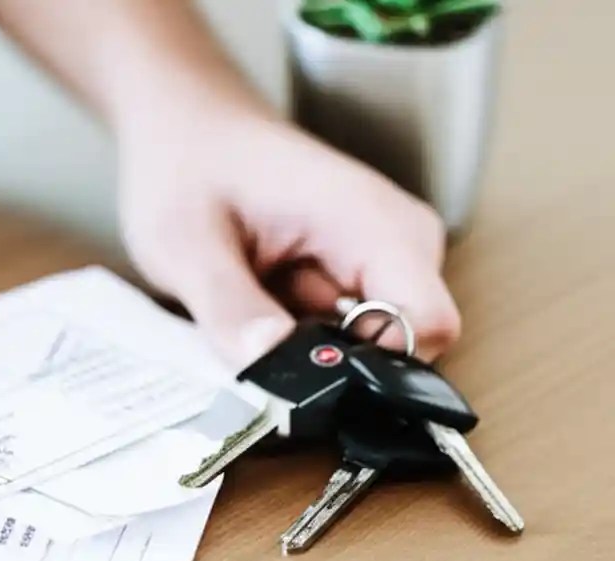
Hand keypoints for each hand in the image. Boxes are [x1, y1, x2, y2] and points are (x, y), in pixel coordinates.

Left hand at [118, 107, 459, 365]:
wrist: (185, 129)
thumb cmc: (187, 167)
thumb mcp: (184, 244)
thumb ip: (230, 309)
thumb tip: (268, 366)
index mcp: (374, 222)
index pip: (429, 328)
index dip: (368, 374)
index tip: (297, 378)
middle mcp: (399, 241)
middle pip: (398, 351)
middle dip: (322, 365)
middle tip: (250, 324)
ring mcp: (384, 258)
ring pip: (364, 351)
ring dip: (301, 349)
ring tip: (249, 297)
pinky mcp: (361, 273)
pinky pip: (343, 335)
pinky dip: (295, 335)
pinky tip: (258, 297)